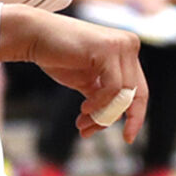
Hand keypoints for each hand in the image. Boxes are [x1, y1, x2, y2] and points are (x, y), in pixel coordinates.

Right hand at [0, 6, 146, 141]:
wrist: (35, 37)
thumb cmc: (59, 57)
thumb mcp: (87, 81)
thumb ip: (103, 96)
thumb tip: (110, 121)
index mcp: (127, 52)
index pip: (140, 90)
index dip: (135, 117)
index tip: (127, 138)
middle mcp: (129, 45)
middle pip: (135, 94)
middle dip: (111, 117)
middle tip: (88, 131)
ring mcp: (121, 45)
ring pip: (125, 94)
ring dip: (102, 114)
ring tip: (81, 122)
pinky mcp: (108, 48)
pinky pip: (113, 88)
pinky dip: (99, 103)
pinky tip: (83, 108)